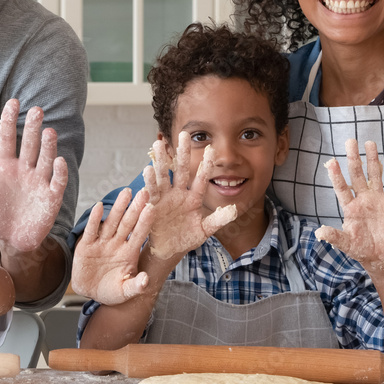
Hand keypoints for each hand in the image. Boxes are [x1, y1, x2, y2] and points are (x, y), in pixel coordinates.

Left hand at [0, 99, 66, 253]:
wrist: (11, 240)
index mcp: (5, 166)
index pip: (8, 138)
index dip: (10, 120)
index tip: (14, 102)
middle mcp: (24, 169)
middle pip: (29, 144)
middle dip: (32, 127)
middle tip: (36, 110)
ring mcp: (39, 182)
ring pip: (45, 159)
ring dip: (48, 147)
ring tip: (49, 132)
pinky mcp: (51, 197)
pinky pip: (57, 182)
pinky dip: (59, 172)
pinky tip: (59, 161)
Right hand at [72, 188, 153, 305]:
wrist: (90, 293)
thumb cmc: (111, 292)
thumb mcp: (125, 291)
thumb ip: (136, 286)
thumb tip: (146, 280)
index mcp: (129, 253)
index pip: (139, 234)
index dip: (145, 222)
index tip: (152, 208)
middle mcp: (117, 244)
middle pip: (127, 223)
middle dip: (135, 208)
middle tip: (144, 192)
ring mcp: (102, 243)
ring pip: (111, 222)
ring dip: (118, 208)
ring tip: (126, 193)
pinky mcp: (86, 245)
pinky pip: (92, 231)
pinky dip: (95, 220)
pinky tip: (99, 207)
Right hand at [144, 132, 236, 259]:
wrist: (168, 249)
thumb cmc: (187, 238)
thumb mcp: (204, 230)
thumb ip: (218, 220)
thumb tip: (235, 209)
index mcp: (194, 198)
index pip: (201, 178)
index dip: (206, 165)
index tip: (212, 149)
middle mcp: (179, 193)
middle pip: (181, 169)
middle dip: (182, 152)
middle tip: (184, 134)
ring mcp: (165, 197)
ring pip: (163, 175)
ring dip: (161, 161)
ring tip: (157, 143)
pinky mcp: (153, 204)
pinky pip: (152, 191)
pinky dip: (149, 181)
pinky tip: (148, 169)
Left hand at [315, 139, 383, 268]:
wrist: (380, 257)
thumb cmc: (360, 249)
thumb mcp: (346, 244)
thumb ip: (334, 236)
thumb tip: (318, 232)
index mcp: (349, 207)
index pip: (341, 188)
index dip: (336, 175)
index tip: (331, 161)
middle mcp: (362, 199)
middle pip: (357, 175)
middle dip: (354, 158)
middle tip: (350, 141)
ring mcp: (378, 200)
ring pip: (375, 175)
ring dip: (373, 160)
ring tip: (370, 143)